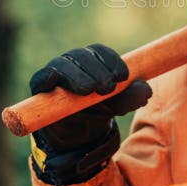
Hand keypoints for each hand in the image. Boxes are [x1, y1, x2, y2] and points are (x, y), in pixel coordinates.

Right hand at [29, 43, 151, 184]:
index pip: (100, 51)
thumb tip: (147, 90)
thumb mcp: (117, 105)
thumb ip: (132, 97)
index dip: (112, 61)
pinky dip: (45, 77)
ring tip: (88, 90)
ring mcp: (55, 73)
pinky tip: (51, 81)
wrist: (75, 133)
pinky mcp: (40, 88)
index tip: (123, 76)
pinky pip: (40, 78)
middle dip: (97, 70)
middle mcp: (73, 62)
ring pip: (63, 65)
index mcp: (92, 60)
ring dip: (76, 75)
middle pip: (82, 56)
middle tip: (108, 88)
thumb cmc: (97, 109)